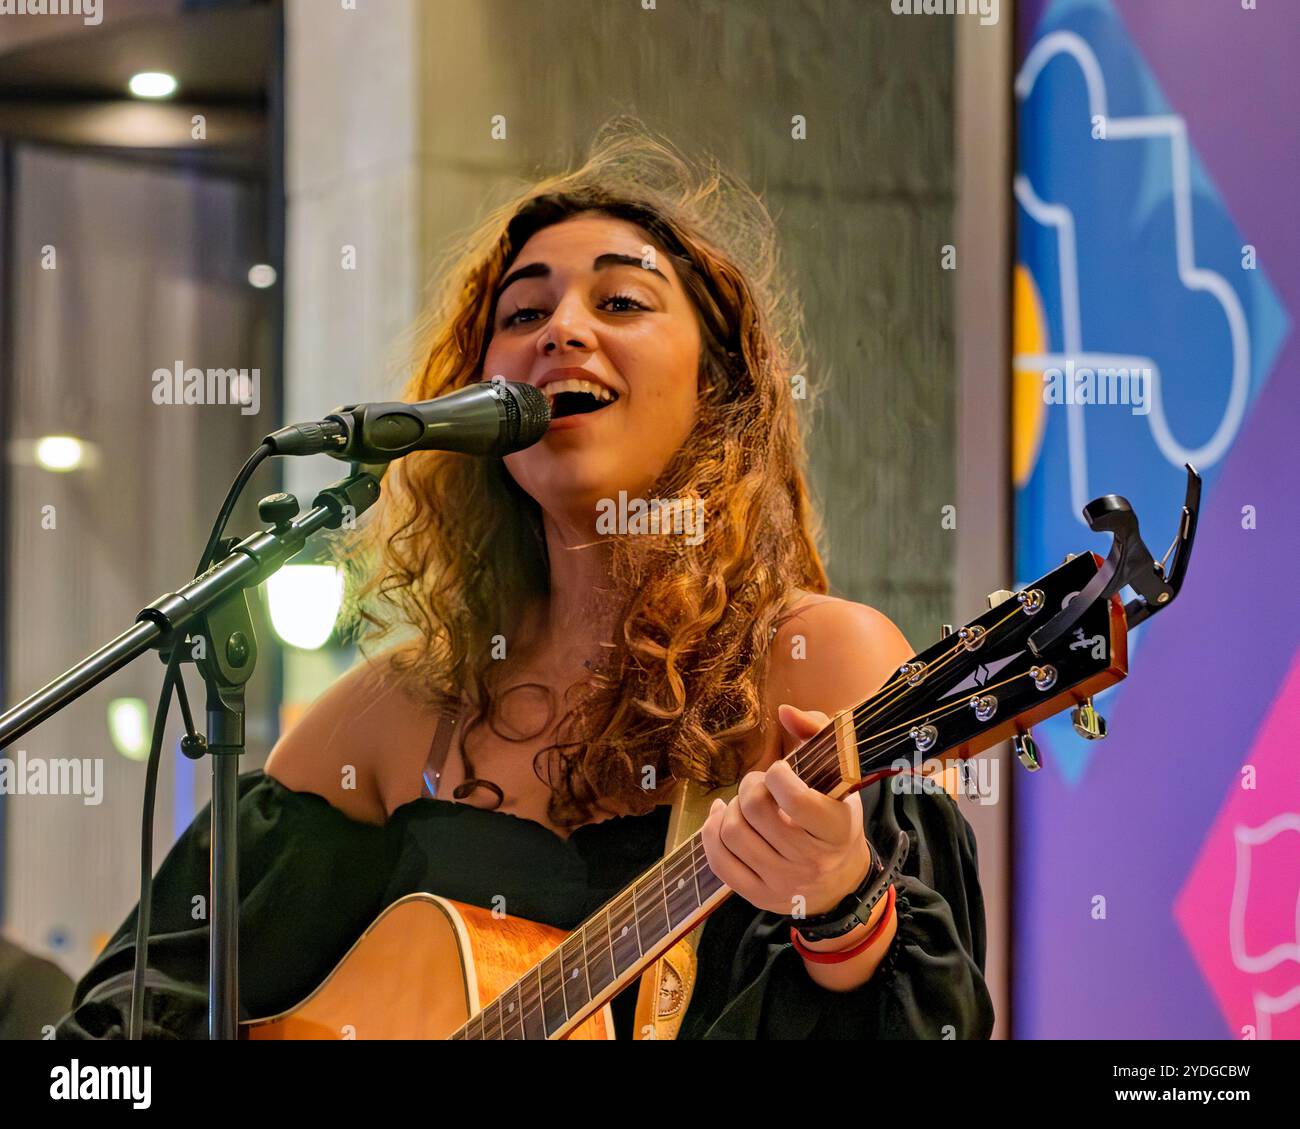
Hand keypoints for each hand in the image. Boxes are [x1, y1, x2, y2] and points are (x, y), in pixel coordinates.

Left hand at [701, 704, 872, 917]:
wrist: (840, 883)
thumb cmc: (836, 820)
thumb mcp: (840, 778)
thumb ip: (817, 735)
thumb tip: (784, 711)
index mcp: (836, 830)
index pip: (795, 799)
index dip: (778, 775)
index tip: (781, 771)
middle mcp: (810, 861)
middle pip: (755, 810)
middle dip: (750, 786)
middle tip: (760, 785)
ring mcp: (782, 882)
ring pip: (732, 833)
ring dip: (732, 807)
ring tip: (746, 803)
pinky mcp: (757, 896)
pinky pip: (718, 861)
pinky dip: (712, 831)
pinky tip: (722, 815)